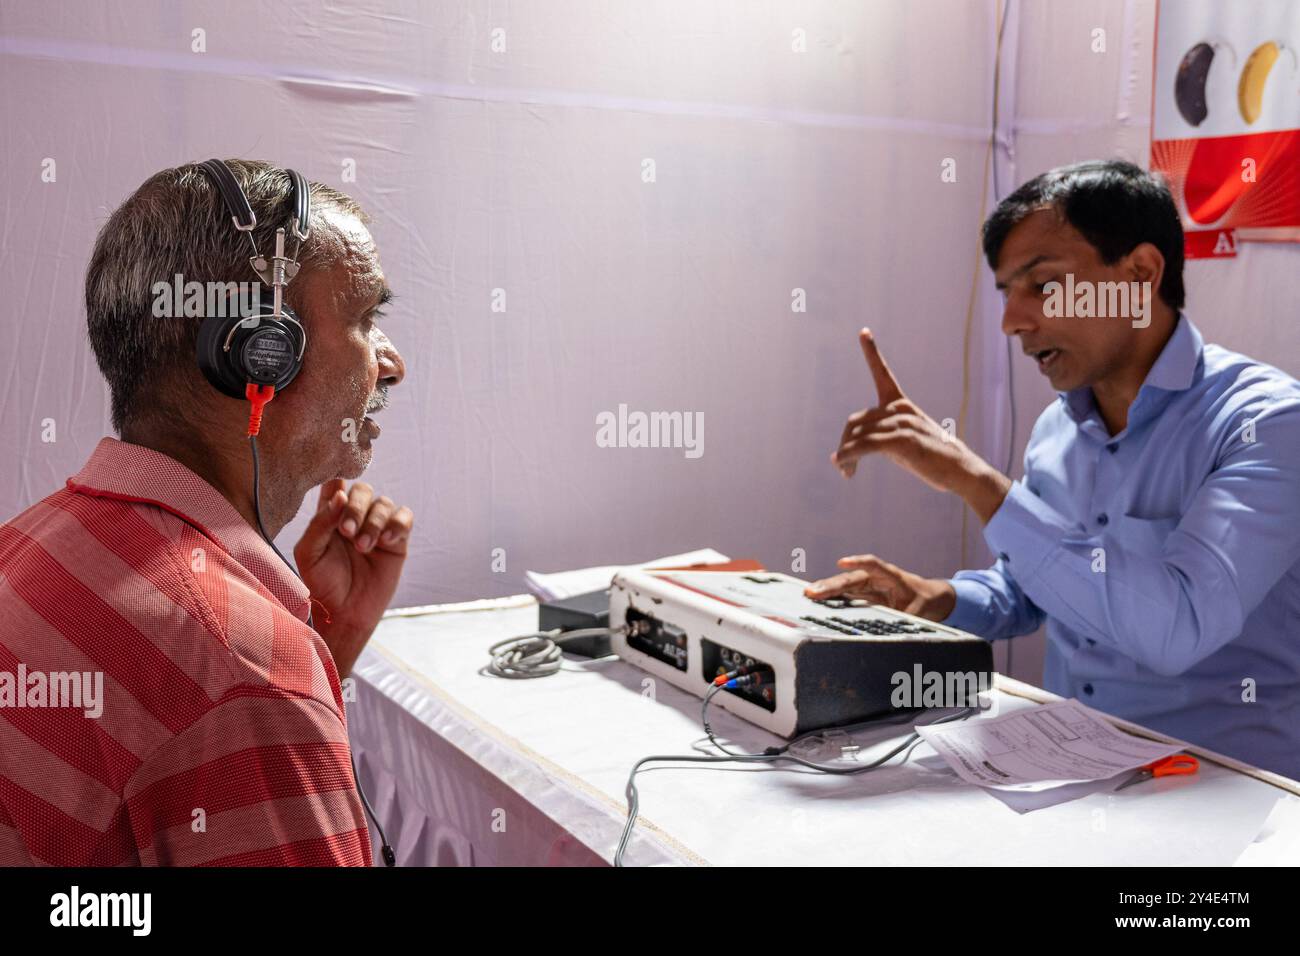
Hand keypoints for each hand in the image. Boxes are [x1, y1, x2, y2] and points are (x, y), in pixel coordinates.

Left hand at [294, 479, 413, 677]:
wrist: (343, 613)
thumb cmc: (321, 584)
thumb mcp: (309, 552)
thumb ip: (321, 522)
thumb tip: (340, 493)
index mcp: (330, 515)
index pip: (336, 485)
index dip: (339, 480)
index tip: (338, 488)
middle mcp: (355, 517)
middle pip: (362, 489)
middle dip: (357, 507)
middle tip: (347, 532)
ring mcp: (377, 527)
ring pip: (384, 503)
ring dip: (374, 522)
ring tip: (364, 547)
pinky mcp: (397, 541)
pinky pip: (405, 518)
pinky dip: (397, 524)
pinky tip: (386, 542)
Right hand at [804, 554, 955, 622]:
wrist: (928, 597)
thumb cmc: (924, 600)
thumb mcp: (920, 612)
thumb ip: (907, 620)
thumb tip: (899, 634)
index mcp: (892, 576)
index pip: (873, 565)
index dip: (858, 563)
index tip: (842, 563)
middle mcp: (876, 578)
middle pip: (851, 578)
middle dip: (831, 584)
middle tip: (812, 591)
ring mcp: (867, 586)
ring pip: (844, 585)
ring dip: (826, 590)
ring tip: (808, 594)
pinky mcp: (862, 595)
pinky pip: (844, 594)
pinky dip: (831, 597)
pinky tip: (816, 600)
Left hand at [832, 327, 1011, 521]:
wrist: (961, 470)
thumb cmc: (933, 459)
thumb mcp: (905, 442)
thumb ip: (882, 436)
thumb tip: (849, 448)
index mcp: (902, 404)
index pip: (883, 373)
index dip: (871, 353)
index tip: (863, 331)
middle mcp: (901, 408)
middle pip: (856, 421)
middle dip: (845, 442)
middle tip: (840, 463)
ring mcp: (902, 422)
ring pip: (858, 436)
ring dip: (845, 455)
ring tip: (844, 471)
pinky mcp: (902, 440)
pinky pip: (864, 445)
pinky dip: (849, 456)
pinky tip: (843, 466)